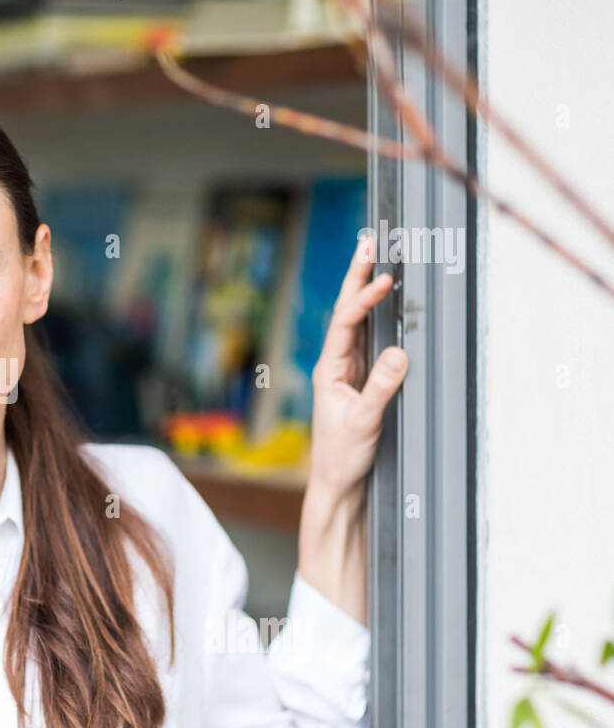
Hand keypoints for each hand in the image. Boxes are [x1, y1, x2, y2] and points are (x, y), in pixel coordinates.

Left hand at [306, 234, 407, 498]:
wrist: (338, 484)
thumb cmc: (342, 457)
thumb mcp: (363, 422)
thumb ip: (381, 389)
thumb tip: (400, 352)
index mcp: (328, 370)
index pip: (345, 323)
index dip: (363, 299)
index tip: (384, 279)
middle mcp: (336, 366)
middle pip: (347, 313)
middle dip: (357, 277)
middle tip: (369, 243)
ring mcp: (349, 372)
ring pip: (359, 324)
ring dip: (366, 292)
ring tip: (376, 258)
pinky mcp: (362, 383)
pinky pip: (371, 342)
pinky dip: (380, 318)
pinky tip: (388, 302)